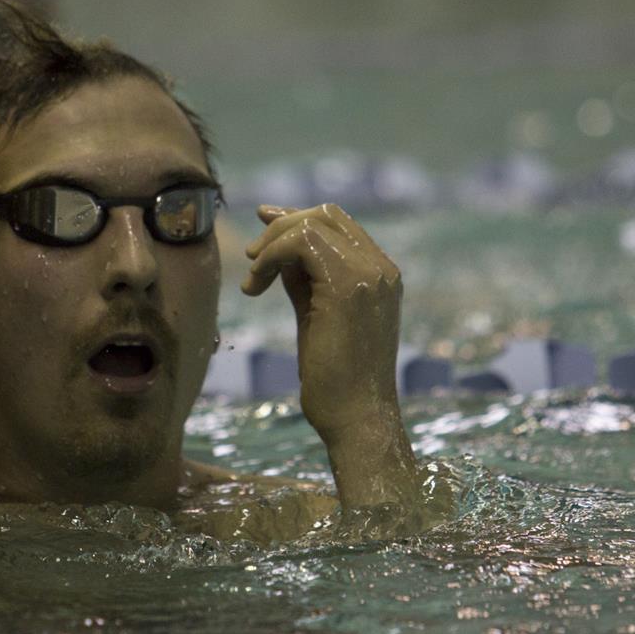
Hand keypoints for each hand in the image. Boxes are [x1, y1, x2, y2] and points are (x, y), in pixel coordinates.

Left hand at [242, 203, 402, 439]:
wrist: (355, 418)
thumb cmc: (335, 377)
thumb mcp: (315, 313)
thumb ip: (302, 277)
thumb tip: (274, 245)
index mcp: (381, 274)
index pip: (338, 224)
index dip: (295, 219)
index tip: (261, 225)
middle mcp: (382, 268)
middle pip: (326, 215)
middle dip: (281, 227)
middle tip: (252, 257)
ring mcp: (370, 274)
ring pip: (311, 224)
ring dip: (271, 245)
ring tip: (253, 281)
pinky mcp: (348, 286)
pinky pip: (301, 243)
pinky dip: (270, 256)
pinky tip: (255, 286)